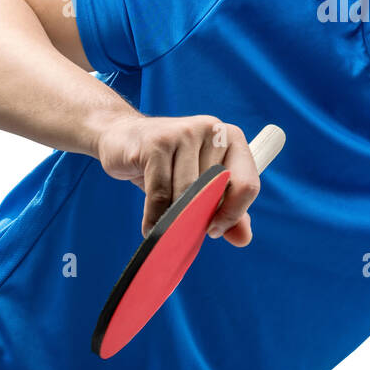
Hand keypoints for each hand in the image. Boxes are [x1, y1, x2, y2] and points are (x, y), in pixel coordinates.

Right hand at [94, 114, 259, 246]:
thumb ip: (226, 211)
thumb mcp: (201, 187)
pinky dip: (155, 217)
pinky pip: (161, 192)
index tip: (215, 230)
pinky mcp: (157, 142)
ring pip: (187, 193)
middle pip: (213, 191)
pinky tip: (151, 227)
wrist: (122, 137)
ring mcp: (184, 132)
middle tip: (182, 230)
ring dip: (175, 219)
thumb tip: (244, 239)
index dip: (233, 214)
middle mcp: (212, 130)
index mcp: (231, 138)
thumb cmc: (167, 166)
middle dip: (197, 217)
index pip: (247, 183)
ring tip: (165, 229)